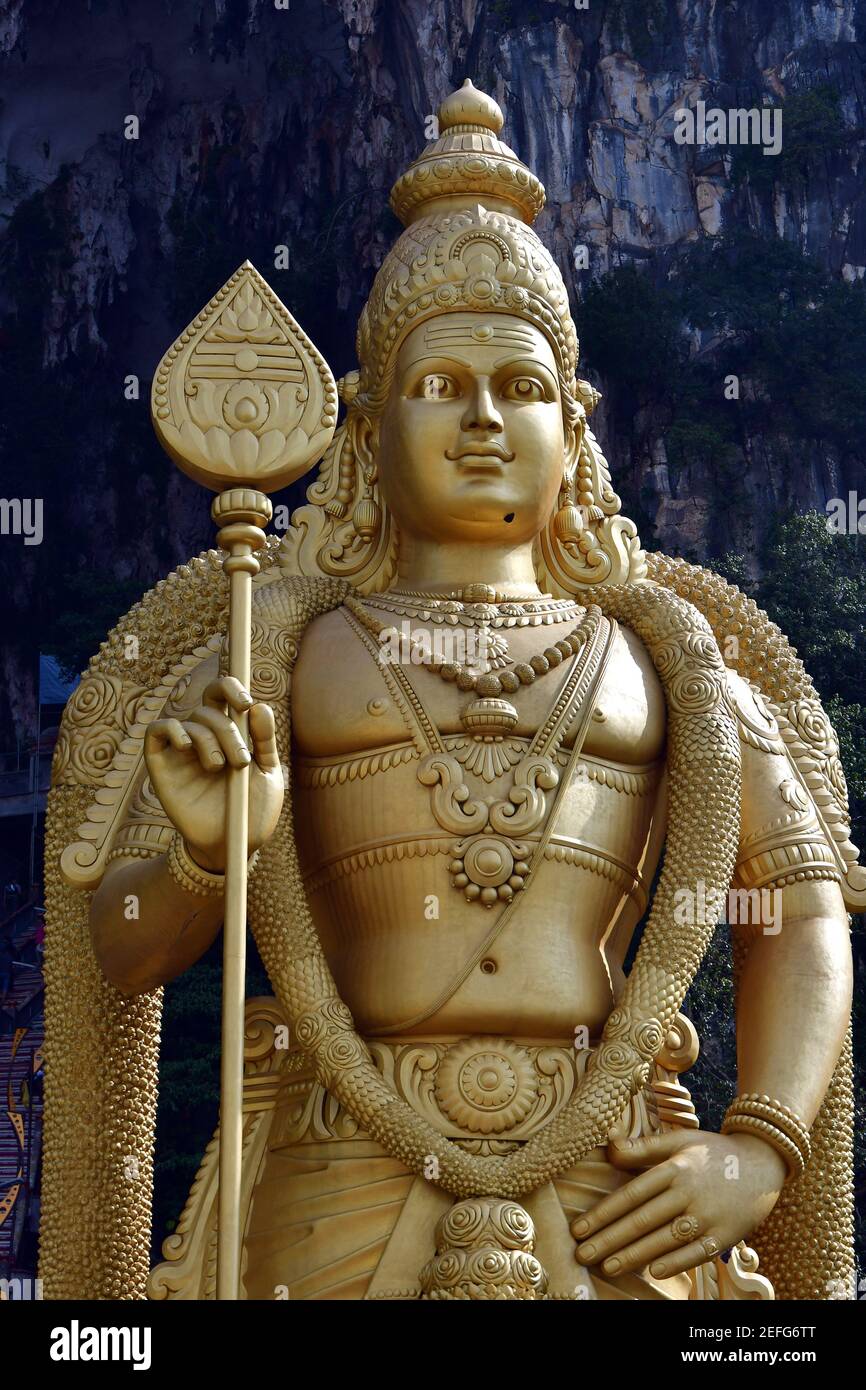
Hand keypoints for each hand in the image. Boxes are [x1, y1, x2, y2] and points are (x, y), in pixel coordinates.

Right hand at [144, 677, 283, 871]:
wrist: (234, 845)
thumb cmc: (252, 810)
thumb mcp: (268, 773)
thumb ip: (264, 740)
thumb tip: (259, 706)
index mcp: (230, 734)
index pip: (222, 695)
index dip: (230, 688)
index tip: (245, 703)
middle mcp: (204, 738)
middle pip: (208, 709)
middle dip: (227, 729)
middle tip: (241, 761)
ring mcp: (182, 752)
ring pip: (189, 722)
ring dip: (208, 739)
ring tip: (220, 768)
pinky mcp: (162, 767)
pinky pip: (156, 732)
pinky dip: (170, 730)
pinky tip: (187, 746)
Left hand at [572, 1128, 786, 1280]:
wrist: (764, 1162)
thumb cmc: (713, 1152)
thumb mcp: (679, 1140)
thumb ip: (642, 1147)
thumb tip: (608, 1147)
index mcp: (674, 1167)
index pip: (631, 1194)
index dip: (603, 1213)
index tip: (578, 1229)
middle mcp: (688, 1191)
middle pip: (643, 1219)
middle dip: (610, 1239)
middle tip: (583, 1255)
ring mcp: (708, 1214)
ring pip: (665, 1238)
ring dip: (635, 1254)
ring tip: (608, 1266)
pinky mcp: (726, 1233)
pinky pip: (697, 1251)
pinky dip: (676, 1262)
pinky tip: (653, 1270)